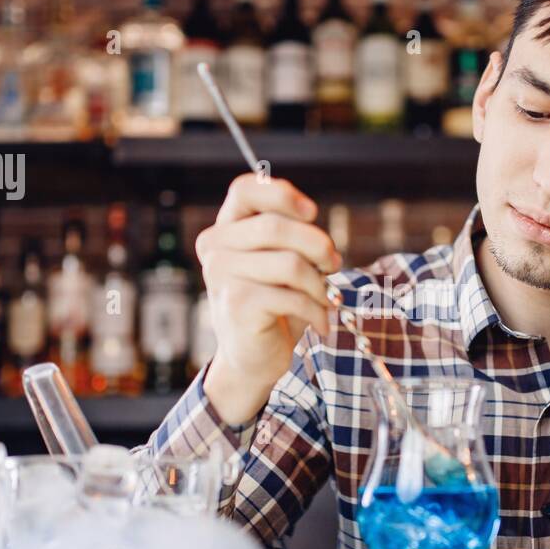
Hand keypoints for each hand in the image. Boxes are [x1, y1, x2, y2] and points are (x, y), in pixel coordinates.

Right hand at [196, 174, 342, 423]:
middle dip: (318, 245)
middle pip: (276, 226)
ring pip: (290, 263)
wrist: (254, 358)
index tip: (312, 212)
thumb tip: (317, 232)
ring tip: (327, 299)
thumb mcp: (282, 261)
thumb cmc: (275, 304)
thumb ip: (292, 237)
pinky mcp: (237, 305)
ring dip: (320, 284)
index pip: (245, 189)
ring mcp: (222, 276)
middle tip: (333, 265)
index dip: (282, 194)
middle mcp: (216, 248)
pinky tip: (320, 322)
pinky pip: (292, 296)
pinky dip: (317, 311)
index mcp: (225, 228)